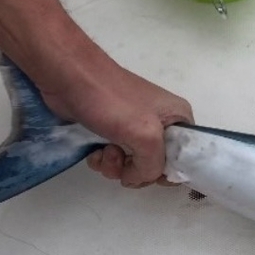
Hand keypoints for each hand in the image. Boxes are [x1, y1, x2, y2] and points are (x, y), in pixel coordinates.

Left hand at [41, 57, 194, 188]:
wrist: (68, 76)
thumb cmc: (111, 101)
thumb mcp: (146, 136)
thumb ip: (153, 166)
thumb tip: (137, 178)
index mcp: (179, 120)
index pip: (186, 158)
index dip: (168, 172)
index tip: (148, 172)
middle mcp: (162, 125)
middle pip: (158, 166)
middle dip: (137, 170)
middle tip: (122, 160)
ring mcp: (136, 128)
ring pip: (133, 165)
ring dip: (116, 167)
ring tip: (104, 151)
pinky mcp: (112, 131)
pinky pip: (115, 159)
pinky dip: (104, 161)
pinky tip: (94, 152)